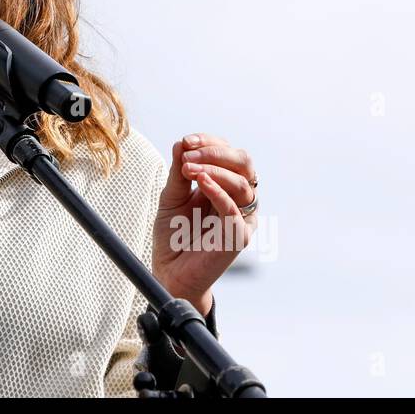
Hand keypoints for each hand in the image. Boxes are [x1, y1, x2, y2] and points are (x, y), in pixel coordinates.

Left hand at [152, 132, 258, 314]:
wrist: (170, 272)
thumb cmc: (173, 235)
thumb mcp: (171, 197)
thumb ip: (178, 173)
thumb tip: (181, 143)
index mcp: (226, 186)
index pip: (228, 154)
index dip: (210, 143)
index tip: (186, 141)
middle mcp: (239, 199)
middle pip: (244, 163)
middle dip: (216, 152)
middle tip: (189, 154)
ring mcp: (242, 217)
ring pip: (242, 183)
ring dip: (214, 169)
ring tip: (189, 169)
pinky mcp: (239, 236)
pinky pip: (234, 208)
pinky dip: (218, 190)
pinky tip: (200, 181)